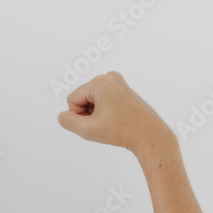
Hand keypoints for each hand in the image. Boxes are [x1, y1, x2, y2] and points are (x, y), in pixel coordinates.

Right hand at [57, 71, 173, 153]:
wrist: (149, 135)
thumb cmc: (121, 131)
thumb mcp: (88, 130)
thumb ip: (68, 122)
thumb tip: (62, 116)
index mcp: (100, 82)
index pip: (72, 100)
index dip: (79, 116)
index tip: (96, 123)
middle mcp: (109, 77)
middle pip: (81, 98)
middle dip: (88, 113)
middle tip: (106, 123)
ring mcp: (117, 82)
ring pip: (91, 100)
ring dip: (96, 113)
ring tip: (112, 121)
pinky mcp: (122, 89)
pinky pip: (101, 100)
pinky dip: (104, 111)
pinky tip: (116, 118)